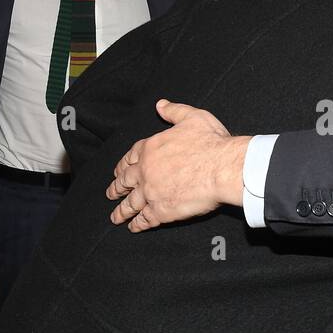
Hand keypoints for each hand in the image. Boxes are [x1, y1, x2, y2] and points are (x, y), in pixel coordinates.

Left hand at [107, 100, 250, 231]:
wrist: (222, 167)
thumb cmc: (211, 142)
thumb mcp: (192, 117)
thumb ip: (174, 111)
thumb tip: (161, 105)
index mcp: (151, 148)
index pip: (131, 157)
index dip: (123, 165)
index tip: (118, 171)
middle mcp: (146, 171)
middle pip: (125, 181)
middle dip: (117, 188)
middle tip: (111, 194)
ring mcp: (151, 192)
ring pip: (131, 203)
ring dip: (122, 211)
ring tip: (116, 217)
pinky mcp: (162, 211)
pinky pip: (145, 219)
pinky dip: (138, 224)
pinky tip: (134, 227)